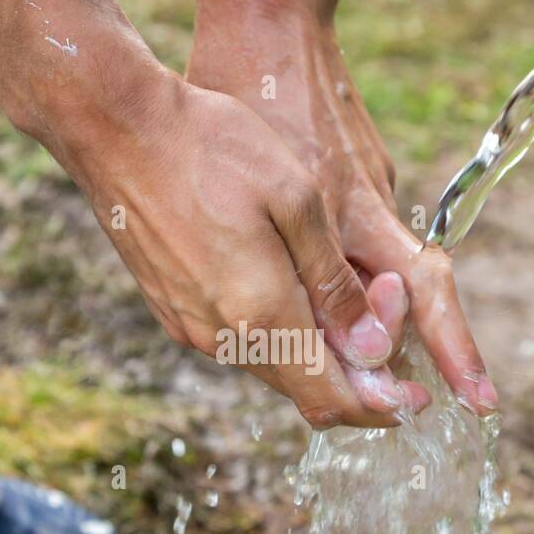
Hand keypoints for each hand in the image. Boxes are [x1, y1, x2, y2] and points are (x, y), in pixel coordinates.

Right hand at [187, 9, 498, 416]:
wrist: (116, 127)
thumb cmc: (211, 148)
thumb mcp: (296, 200)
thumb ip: (334, 284)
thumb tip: (370, 349)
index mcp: (260, 316)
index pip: (333, 399)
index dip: (382, 406)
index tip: (417, 393)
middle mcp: (222, 338)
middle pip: (306, 389)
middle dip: (358, 369)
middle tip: (389, 308)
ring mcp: (192, 326)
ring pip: (275, 364)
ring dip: (319, 347)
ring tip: (347, 288)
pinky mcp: (174, 308)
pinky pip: (242, 340)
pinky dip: (282, 331)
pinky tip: (296, 281)